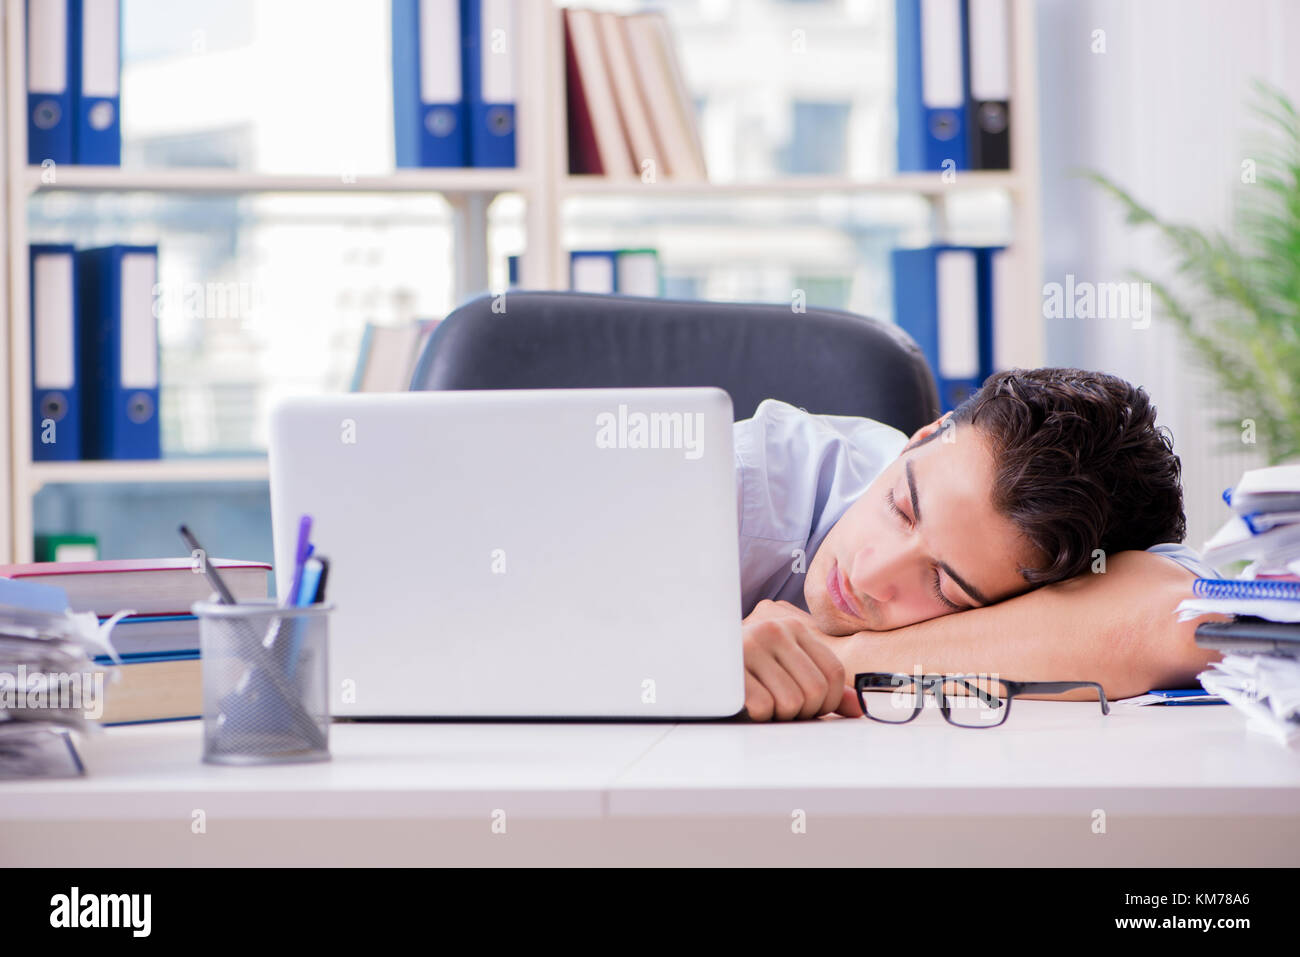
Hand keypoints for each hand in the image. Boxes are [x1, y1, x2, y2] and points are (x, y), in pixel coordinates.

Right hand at [741, 600, 863, 720]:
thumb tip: (858, 708)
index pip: (833, 672)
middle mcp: (774, 631)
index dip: (830, 701)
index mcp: (793, 628)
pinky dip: (758, 715)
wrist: (696, 657)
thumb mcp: (785, 668)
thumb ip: (821, 684)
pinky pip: (764, 708)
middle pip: (815, 690)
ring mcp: (750, 647)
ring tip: (764, 703)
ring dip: (780, 715)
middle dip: (804, 712)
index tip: (813, 708)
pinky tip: (746, 703)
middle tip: (784, 709)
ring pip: (792, 703)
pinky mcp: (730, 668)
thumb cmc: (747, 669)